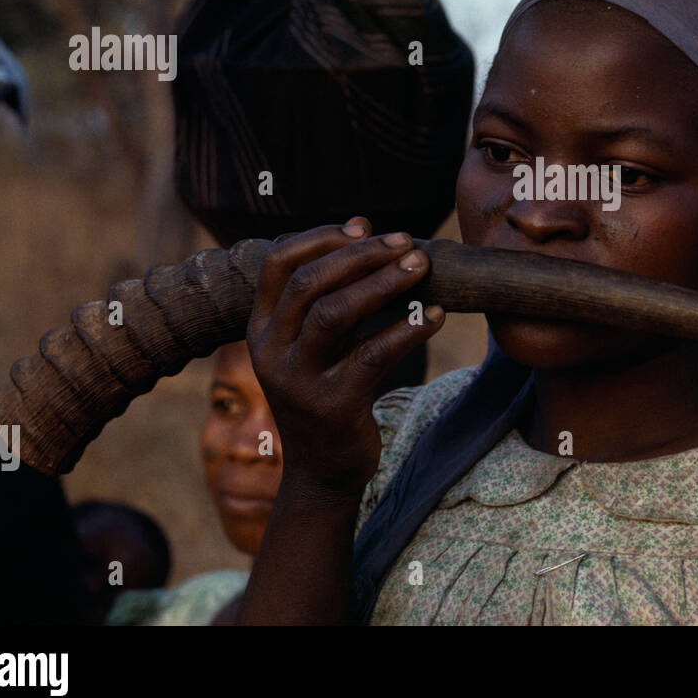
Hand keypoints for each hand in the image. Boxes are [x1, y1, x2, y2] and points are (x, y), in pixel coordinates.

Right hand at [245, 217, 443, 495]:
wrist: (323, 472)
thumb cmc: (327, 392)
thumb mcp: (315, 344)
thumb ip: (330, 294)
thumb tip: (364, 227)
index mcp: (261, 329)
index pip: (277, 263)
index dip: (320, 237)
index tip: (363, 225)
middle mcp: (271, 352)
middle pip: (309, 282)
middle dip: (362, 255)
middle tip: (407, 242)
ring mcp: (298, 381)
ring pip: (335, 313)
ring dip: (384, 283)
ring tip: (422, 267)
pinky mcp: (333, 407)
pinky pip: (374, 355)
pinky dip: (408, 328)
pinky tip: (436, 315)